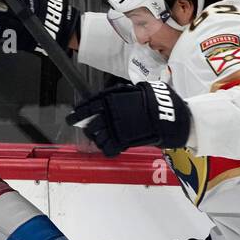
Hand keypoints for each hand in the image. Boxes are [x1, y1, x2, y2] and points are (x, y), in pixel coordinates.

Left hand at [68, 81, 192, 157]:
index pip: (86, 107)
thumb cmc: (154, 101)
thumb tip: (110, 97)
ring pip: (97, 138)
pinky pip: (108, 149)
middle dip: (90, 129)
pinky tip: (113, 147)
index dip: (77, 114)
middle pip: (90, 126)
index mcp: (110, 99)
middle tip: (92, 131)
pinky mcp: (122, 142)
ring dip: (99, 140)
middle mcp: (108, 114)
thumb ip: (120, 94)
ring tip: (106, 139)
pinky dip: (109, 149)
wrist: (167, 115)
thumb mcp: (135, 90)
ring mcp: (114, 130)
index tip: (72, 118)